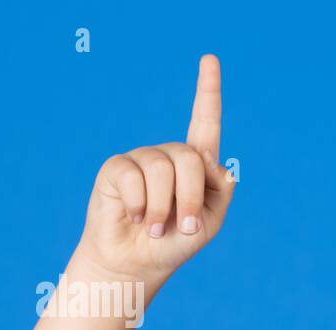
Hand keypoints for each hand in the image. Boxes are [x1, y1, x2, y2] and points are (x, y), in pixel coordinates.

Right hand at [75, 54, 234, 283]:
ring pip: (162, 168)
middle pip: (190, 158)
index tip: (210, 60)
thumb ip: (218, 191)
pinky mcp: (116, 169)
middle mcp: (168, 156)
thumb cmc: (175, 242)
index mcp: (196, 165)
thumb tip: (213, 159)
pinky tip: (135, 218)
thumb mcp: (210, 221)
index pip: (205, 124)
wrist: (138, 263)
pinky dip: (141, 206)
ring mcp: (141, 159)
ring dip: (165, 208)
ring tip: (156, 227)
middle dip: (192, 198)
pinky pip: (134, 178)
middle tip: (186, 227)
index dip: (208, 91)